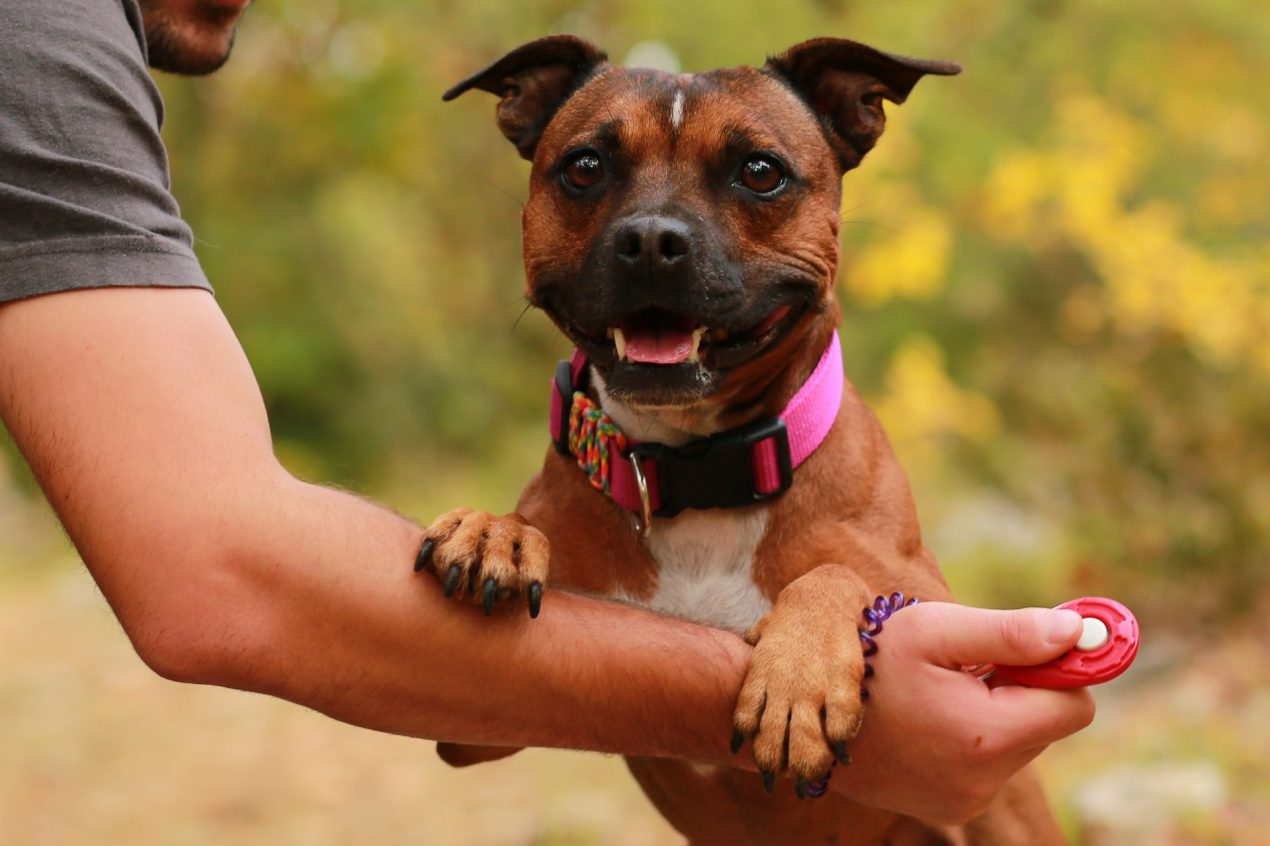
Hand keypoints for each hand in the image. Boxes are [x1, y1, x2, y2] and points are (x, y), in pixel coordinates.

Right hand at [829, 602, 1094, 823]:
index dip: (1058, 666)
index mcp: (986, 736)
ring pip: (1017, 743)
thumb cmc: (867, 660)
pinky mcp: (950, 806)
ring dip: (993, 710)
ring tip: (937, 689)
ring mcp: (965, 800)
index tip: (1029, 643)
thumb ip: (1010, 634)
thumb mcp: (935, 631)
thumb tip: (1078, 632)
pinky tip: (928, 715)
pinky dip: (971, 734)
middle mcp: (983, 782)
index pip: (1075, 704)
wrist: (805, 710)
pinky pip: (988, 764)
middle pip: (1046, 723)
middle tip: (964, 662)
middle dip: (1018, 686)